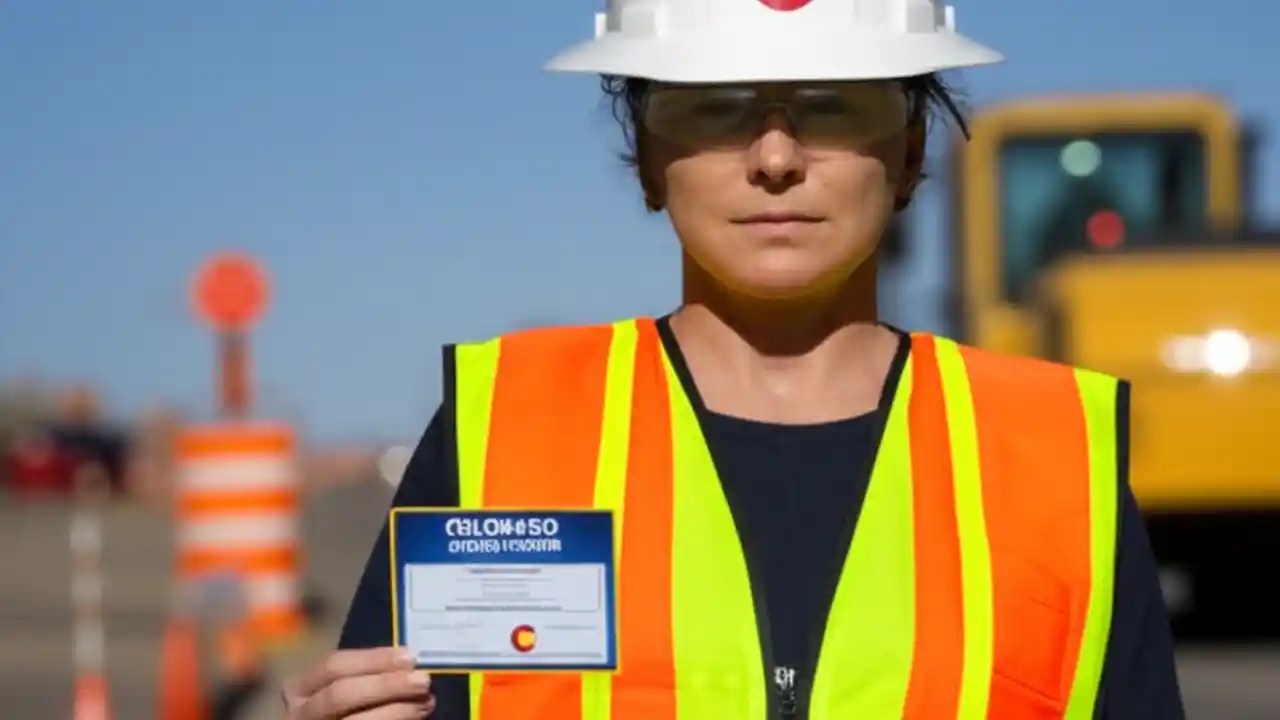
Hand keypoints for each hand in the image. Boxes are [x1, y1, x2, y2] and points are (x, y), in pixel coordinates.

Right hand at [281, 647, 435, 718]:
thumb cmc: (345, 706)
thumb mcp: (346, 687)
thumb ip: (367, 676)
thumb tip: (407, 662)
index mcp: (300, 688)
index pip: (333, 665)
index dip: (373, 659)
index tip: (409, 656)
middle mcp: (299, 713)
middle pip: (340, 694)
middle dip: (385, 685)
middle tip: (423, 681)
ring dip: (396, 711)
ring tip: (426, 703)